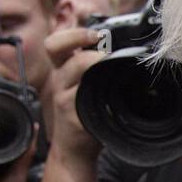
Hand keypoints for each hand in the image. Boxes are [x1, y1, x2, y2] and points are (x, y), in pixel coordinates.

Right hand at [44, 27, 104, 159]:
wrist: (74, 148)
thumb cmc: (85, 114)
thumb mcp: (87, 87)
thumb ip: (98, 70)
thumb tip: (127, 53)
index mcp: (65, 68)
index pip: (57, 41)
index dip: (75, 33)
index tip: (97, 35)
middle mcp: (60, 78)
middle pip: (54, 46)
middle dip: (76, 37)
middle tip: (98, 39)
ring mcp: (62, 94)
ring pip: (69, 69)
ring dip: (90, 62)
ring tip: (107, 63)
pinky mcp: (70, 112)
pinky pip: (80, 96)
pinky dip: (95, 90)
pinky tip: (108, 92)